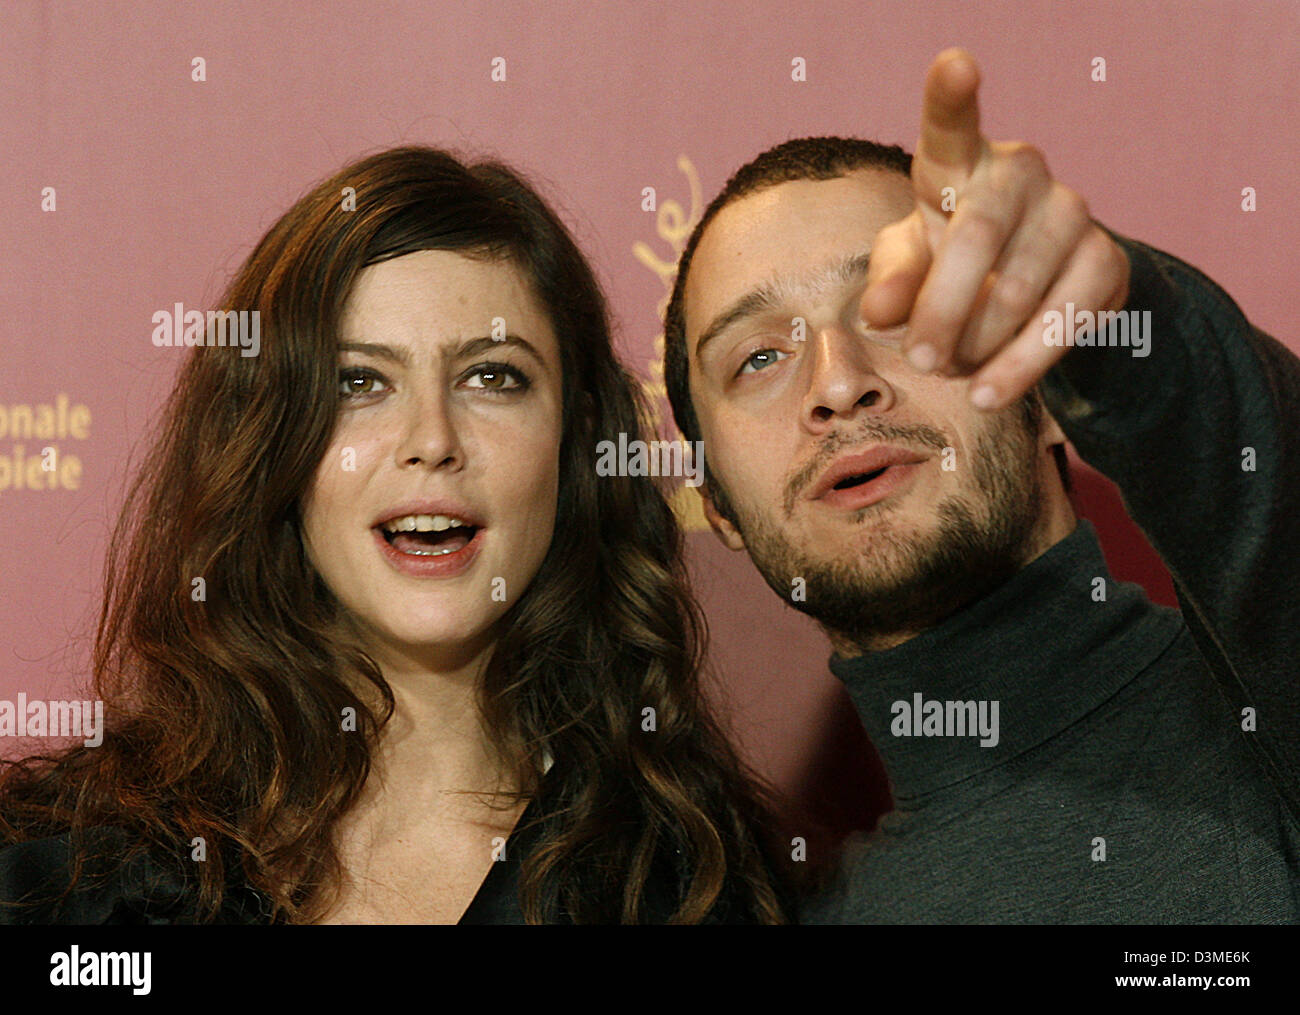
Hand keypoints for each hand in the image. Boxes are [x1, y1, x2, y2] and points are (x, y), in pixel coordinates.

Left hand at [860, 48, 1130, 409]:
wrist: (1030, 291)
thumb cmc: (949, 263)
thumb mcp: (908, 268)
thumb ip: (890, 282)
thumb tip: (879, 312)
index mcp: (959, 163)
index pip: (951, 125)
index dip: (952, 95)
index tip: (956, 63)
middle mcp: (1021, 171)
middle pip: (977, 239)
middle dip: (941, 312)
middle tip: (920, 361)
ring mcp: (1071, 212)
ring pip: (1018, 290)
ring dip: (976, 346)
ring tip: (950, 373)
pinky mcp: (1106, 260)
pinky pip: (1063, 322)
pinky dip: (1018, 367)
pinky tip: (989, 395)